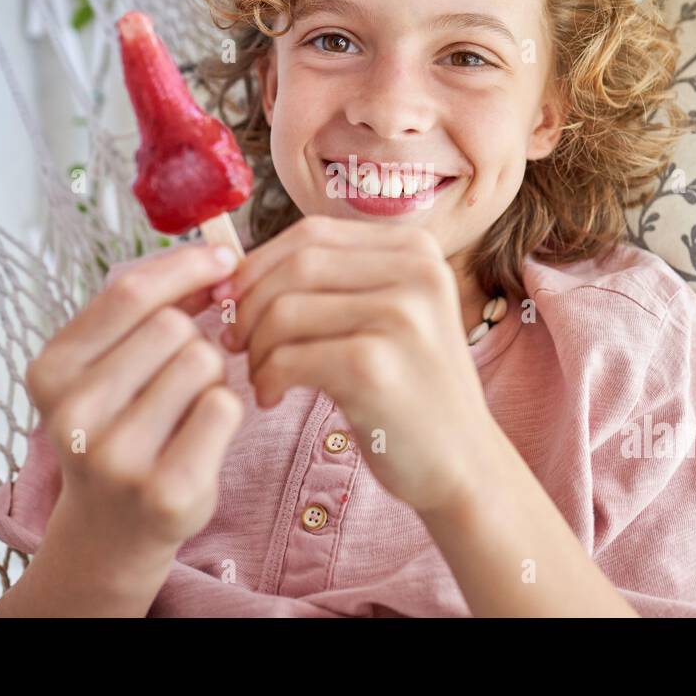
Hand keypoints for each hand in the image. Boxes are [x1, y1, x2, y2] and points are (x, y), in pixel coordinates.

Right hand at [23, 243, 244, 573]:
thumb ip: (149, 312)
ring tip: (184, 410)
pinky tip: (199, 438)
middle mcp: (74, 413)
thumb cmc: (117, 432)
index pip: (129, 291)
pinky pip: (225, 407)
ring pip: (202, 363)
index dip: (186, 265)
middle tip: (180, 376)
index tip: (223, 257)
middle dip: (193, 339)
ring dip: (211, 378)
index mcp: (51, 371)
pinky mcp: (166, 491)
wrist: (110, 533)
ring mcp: (117, 457)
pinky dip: (226, 413)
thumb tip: (217, 259)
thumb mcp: (108, 367)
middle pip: (172, 327)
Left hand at [211, 215, 498, 515]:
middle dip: (250, 305)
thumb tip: (234, 269)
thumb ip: (335, 280)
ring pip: (285, 311)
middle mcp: (417, 273)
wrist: (462, 463)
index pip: (312, 233)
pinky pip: (287, 358)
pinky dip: (266, 378)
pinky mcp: (375, 367)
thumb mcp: (390, 313)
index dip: (260, 264)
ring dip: (255, 347)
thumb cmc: (407, 388)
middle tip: (235, 342)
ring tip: (259, 375)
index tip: (235, 300)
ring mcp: (401, 318)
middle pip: (297, 266)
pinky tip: (273, 397)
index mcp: (417, 249)